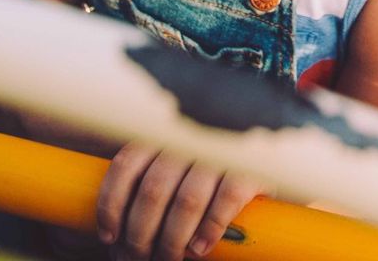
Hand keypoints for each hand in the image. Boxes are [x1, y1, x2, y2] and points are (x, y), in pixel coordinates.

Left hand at [97, 143, 261, 260]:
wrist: (267, 141)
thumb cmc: (211, 155)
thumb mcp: (176, 154)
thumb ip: (152, 174)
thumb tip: (119, 229)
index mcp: (163, 130)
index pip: (126, 165)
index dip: (112, 204)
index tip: (109, 234)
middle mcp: (188, 134)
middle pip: (153, 191)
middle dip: (141, 234)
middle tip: (139, 257)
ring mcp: (221, 148)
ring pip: (187, 200)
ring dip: (173, 239)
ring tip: (170, 257)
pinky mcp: (252, 164)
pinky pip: (227, 199)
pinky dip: (210, 229)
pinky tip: (200, 247)